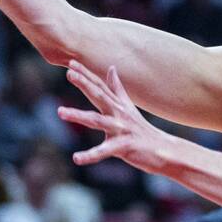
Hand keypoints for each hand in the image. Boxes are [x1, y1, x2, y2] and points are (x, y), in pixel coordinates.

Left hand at [59, 60, 169, 174]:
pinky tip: (76, 158)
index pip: (100, 86)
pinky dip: (90, 155)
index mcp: (118, 105)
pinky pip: (104, 151)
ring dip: (78, 115)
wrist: (162, 150)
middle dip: (84, 84)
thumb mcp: (128, 107)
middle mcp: (119, 114)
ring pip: (97, 121)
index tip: (71, 63)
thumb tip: (111, 68)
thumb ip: (117, 88)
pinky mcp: (123, 147)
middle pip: (100, 96)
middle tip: (69, 74)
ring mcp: (121, 129)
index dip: (86, 74)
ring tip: (60, 111)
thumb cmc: (141, 130)